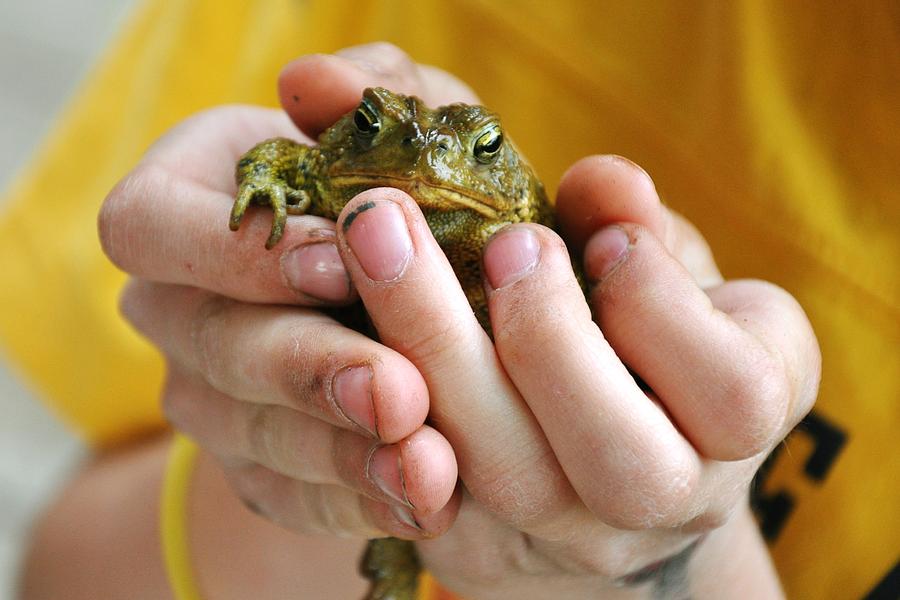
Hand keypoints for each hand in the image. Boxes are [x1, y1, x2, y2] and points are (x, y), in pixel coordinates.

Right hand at [99, 44, 478, 541]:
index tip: (338, 260)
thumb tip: (312, 83)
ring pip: (253, 434)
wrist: (415, 295)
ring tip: (431, 465)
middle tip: (399, 389)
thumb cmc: (397, 192)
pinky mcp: (260, 465)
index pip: (150, 228)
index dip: (233, 253)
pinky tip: (427, 499)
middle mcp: (183, 307)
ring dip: (345, 452)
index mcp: (187, 206)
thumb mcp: (399, 133)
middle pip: (209, 345)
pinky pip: (292, 496)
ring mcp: (214, 395)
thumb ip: (368, 94)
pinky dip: (360, 498)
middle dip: (308, 369)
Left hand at [324, 165, 817, 596]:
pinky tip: (348, 324)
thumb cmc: (637, 323)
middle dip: (543, 338)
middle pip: (624, 465)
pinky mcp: (486, 548)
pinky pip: (429, 496)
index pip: (735, 394)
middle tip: (495, 240)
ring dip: (439, 355)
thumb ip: (632, 220)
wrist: (600, 443)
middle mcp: (675, 497)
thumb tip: (605, 180)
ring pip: (513, 483)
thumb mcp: (653, 261)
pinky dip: (386, 408)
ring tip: (384, 244)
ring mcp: (578, 539)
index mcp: (742, 413)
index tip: (600, 240)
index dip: (659, 310)